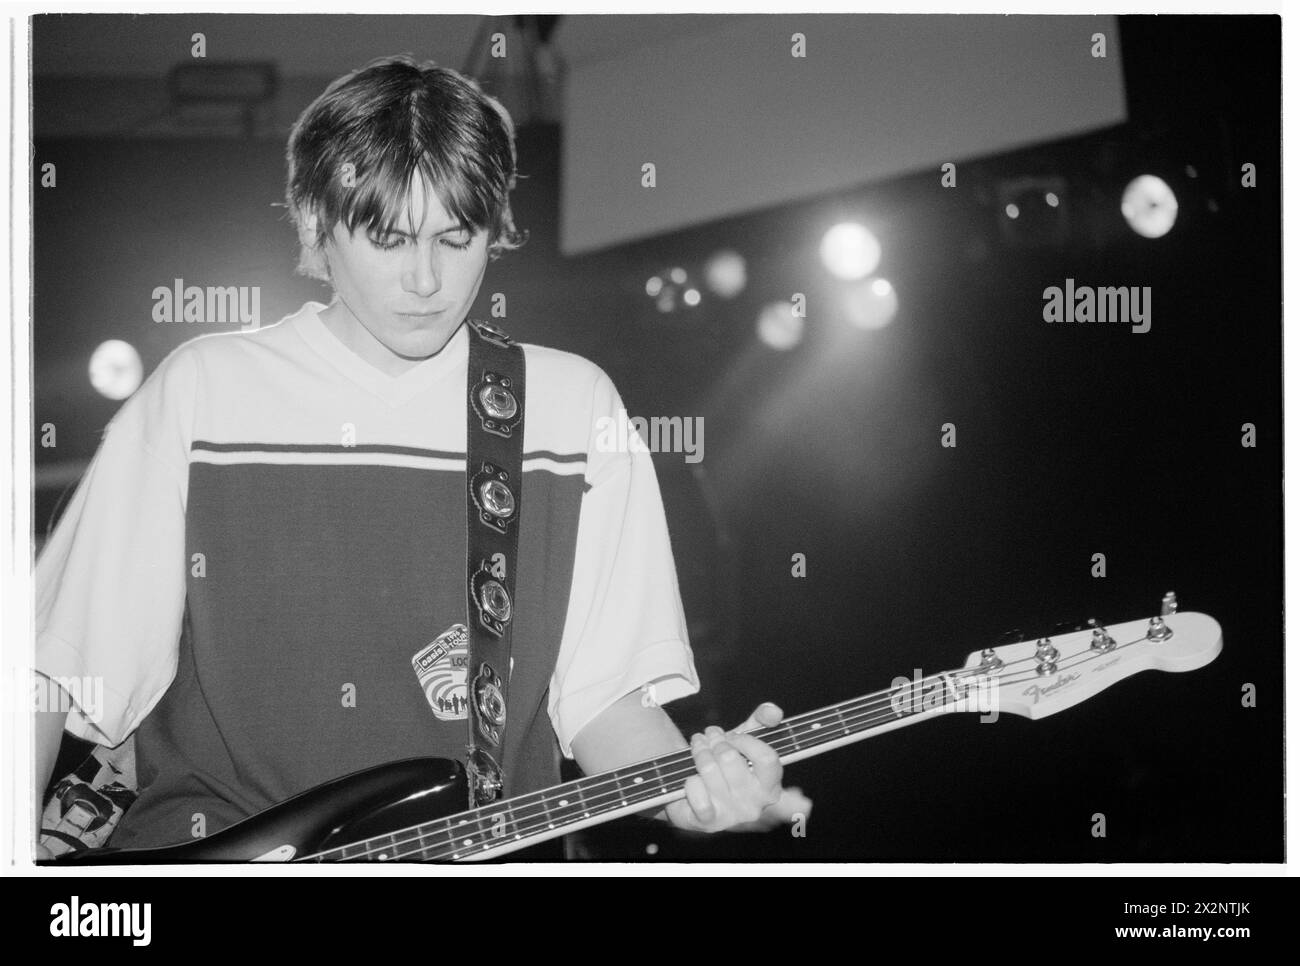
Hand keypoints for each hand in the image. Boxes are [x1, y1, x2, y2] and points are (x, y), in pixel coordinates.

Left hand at [665, 702, 812, 832]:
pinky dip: (689, 780)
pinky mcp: (708, 822)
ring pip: (708, 770)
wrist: (696, 795)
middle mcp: (755, 805)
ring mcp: (732, 816)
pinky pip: (695, 791)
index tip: (732, 735)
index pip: (767, 758)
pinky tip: (691, 778)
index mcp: (770, 787)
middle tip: (708, 737)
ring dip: (699, 753)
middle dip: (714, 741)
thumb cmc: (725, 767)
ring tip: (697, 747)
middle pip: (730, 759)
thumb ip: (761, 722)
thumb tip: (773, 710)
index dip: (745, 740)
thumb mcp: (744, 742)